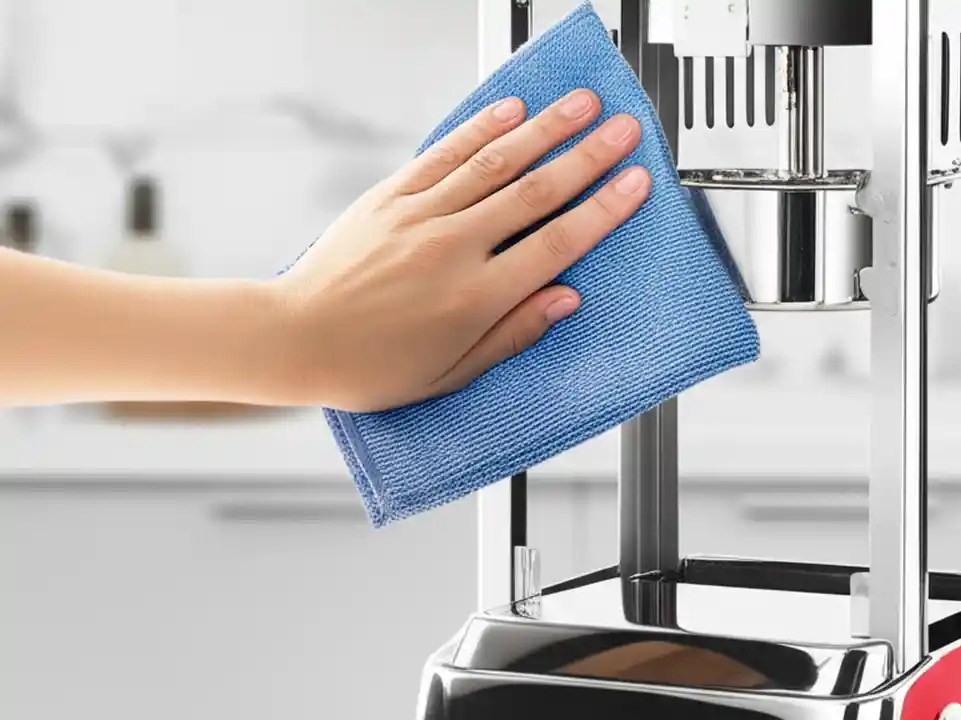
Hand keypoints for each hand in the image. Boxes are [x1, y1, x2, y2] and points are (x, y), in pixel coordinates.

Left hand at [270, 89, 649, 412]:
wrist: (294, 338)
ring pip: (495, 163)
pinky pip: (444, 155)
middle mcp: (451, 249)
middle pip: (535, 193)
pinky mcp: (391, 196)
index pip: (555, 245)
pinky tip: (512, 111)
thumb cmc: (370, 366)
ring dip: (545, 130)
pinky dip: (480, 129)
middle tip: (623, 130)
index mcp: (473, 299)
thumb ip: (513, 333)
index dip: (602, 211)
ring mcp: (419, 217)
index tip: (635, 185)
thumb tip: (565, 300)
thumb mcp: (451, 373)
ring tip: (581, 106)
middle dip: (587, 157)